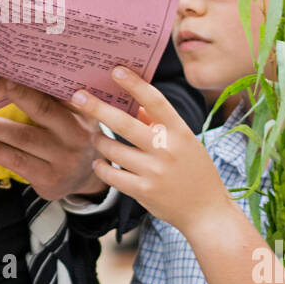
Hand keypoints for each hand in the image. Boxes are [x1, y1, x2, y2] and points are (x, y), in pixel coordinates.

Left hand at [0, 80, 104, 201]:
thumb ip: (57, 97)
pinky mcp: (49, 179)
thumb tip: (20, 69)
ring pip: (23, 138)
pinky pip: (17, 161)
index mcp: (83, 112)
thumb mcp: (76, 116)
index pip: (56, 90)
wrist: (87, 179)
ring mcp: (64, 159)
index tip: (9, 67)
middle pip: (41, 109)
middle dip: (13, 95)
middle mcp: (77, 134)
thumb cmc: (73, 137)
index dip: (33, 79)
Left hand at [67, 66, 229, 235]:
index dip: (135, 84)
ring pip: (112, 149)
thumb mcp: (185, 142)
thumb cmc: (195, 172)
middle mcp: (167, 149)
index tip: (116, 70)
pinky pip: (111, 174)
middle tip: (78, 96)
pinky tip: (99, 162)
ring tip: (97, 138)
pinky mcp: (143, 191)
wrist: (207, 213)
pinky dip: (101, 166)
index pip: (156, 101)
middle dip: (97, 108)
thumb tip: (134, 103)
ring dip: (99, 141)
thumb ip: (160, 123)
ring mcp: (154, 172)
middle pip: (124, 123)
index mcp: (180, 132)